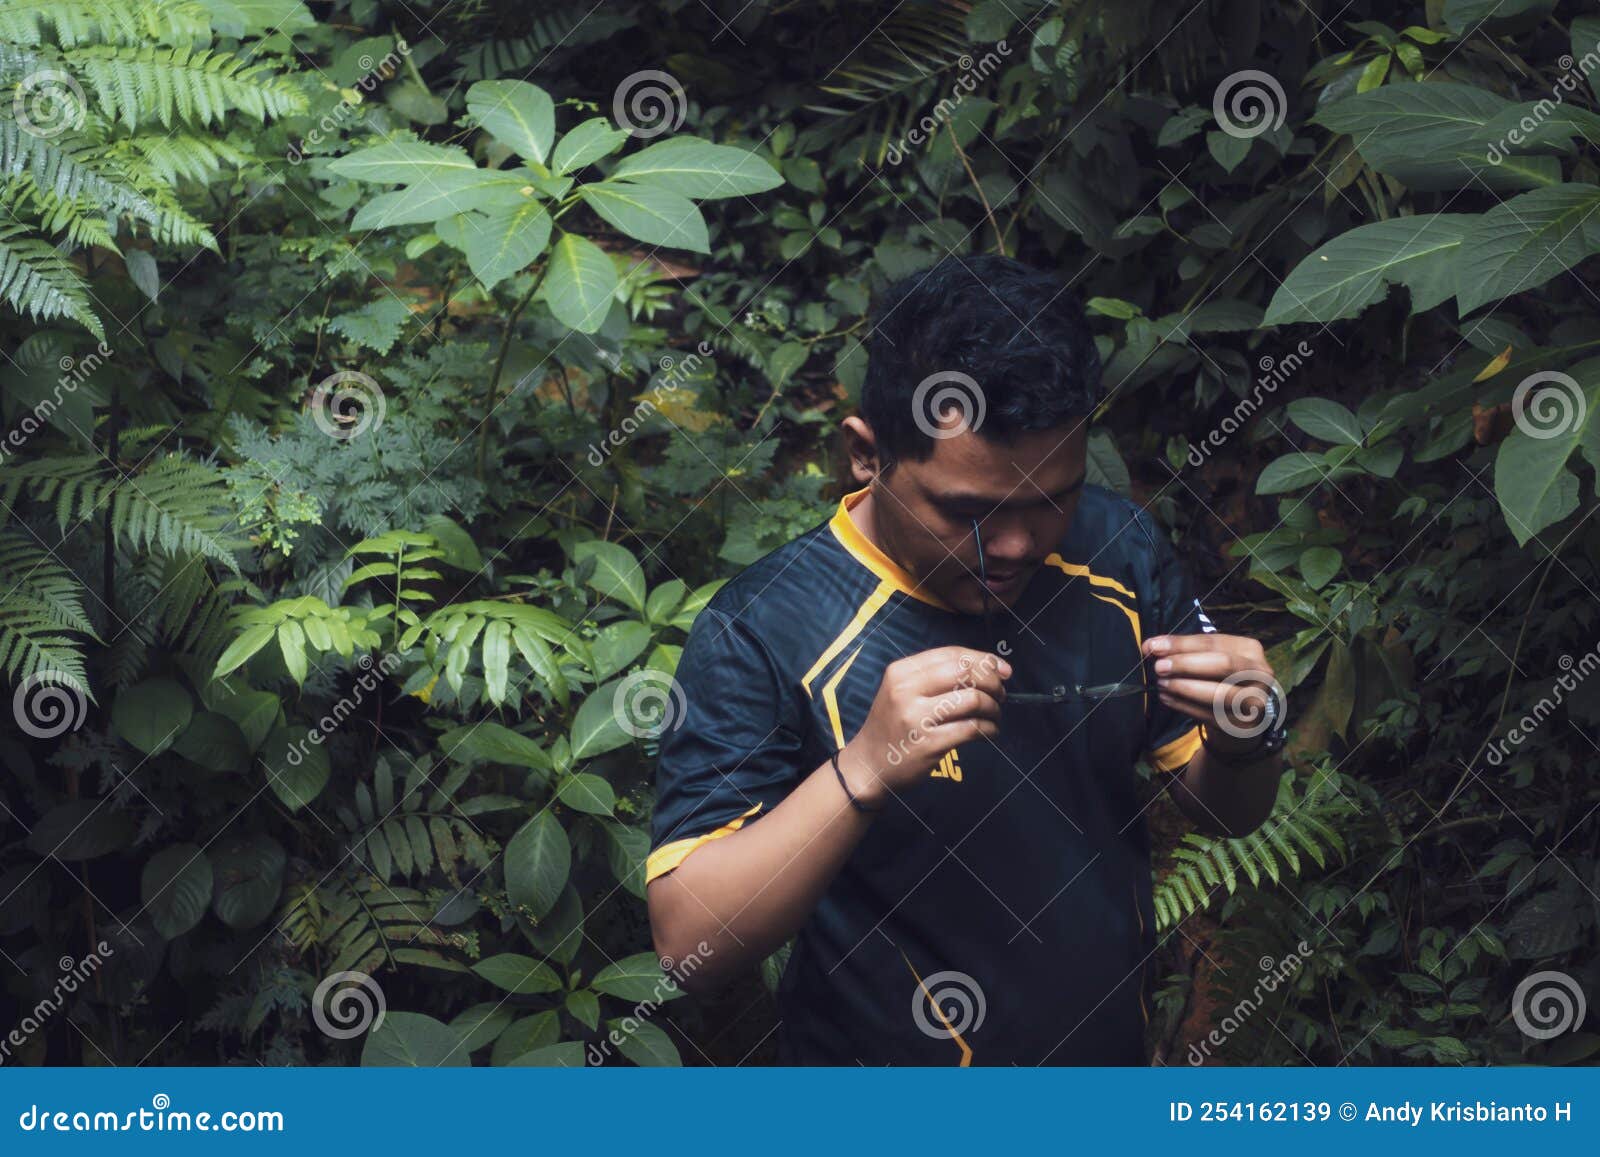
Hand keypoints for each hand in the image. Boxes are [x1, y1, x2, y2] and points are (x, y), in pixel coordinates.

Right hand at [839, 646, 1010, 804]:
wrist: (868, 765)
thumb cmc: (892, 726)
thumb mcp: (902, 691)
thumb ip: (936, 676)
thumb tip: (990, 667)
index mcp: (901, 672)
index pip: (952, 654)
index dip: (984, 659)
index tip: (1003, 670)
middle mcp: (906, 690)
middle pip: (965, 672)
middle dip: (992, 681)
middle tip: (1000, 693)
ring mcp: (916, 717)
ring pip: (972, 700)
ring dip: (993, 707)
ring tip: (994, 714)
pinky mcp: (929, 743)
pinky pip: (972, 728)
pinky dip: (989, 728)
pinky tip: (990, 731)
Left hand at [1141, 632, 1280, 753]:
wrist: (1241, 713)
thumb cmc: (1221, 678)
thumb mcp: (1210, 658)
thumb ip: (1184, 651)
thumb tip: (1151, 646)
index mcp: (1250, 650)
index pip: (1213, 642)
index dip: (1182, 643)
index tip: (1153, 646)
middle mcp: (1259, 673)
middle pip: (1223, 664)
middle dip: (1187, 664)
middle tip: (1159, 667)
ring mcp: (1253, 700)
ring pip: (1218, 693)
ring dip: (1184, 687)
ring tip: (1161, 684)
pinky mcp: (1241, 722)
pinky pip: (1209, 713)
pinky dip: (1184, 705)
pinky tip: (1167, 698)